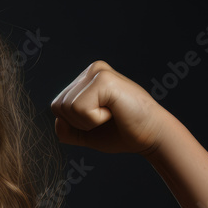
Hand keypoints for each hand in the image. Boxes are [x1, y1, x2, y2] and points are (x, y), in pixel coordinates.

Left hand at [50, 60, 173, 154]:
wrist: (151, 136)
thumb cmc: (121, 133)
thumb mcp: (86, 132)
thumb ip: (66, 128)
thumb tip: (57, 120)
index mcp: (86, 79)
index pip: (57, 107)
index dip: (74, 124)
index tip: (101, 120)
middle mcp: (91, 70)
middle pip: (57, 107)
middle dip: (79, 123)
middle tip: (106, 118)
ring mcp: (97, 71)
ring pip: (66, 108)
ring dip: (88, 121)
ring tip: (111, 114)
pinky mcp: (104, 79)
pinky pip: (79, 109)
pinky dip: (94, 119)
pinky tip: (114, 112)